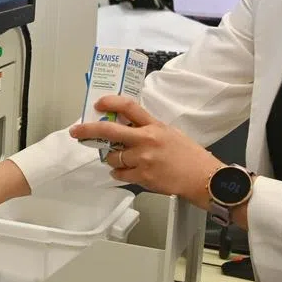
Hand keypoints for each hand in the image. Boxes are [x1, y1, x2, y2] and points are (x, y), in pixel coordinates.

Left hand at [69, 95, 218, 208]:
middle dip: (88, 130)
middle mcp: (146, 140)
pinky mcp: (143, 177)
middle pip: (109, 131)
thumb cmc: (190, 156)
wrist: (204, 178)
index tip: (98, 103)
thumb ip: (148, 129)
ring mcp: (143, 159)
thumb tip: (126, 127)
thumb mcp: (170, 133)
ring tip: (120, 159)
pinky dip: (119, 173)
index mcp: (154, 126)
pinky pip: (119, 174)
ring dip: (110, 158)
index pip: (129, 107)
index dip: (110, 102)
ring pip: (112, 157)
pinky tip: (126, 171)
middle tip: (76, 131)